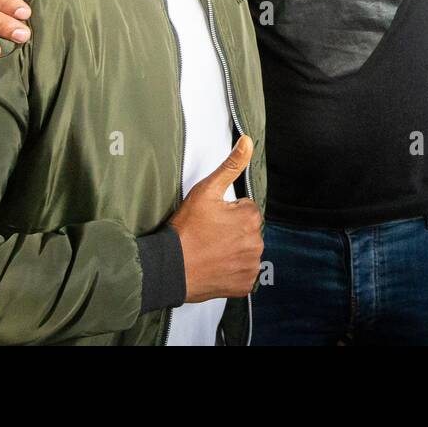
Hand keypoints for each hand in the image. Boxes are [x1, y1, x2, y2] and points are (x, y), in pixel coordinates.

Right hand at [170, 136, 263, 302]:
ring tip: (210, 250)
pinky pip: (244, 273)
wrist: (170, 268)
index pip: (247, 209)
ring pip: (247, 251)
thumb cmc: (186, 229)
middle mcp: (257, 242)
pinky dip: (233, 270)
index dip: (228, 212)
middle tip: (209, 235)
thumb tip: (248, 142)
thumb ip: (230, 165)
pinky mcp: (244, 284)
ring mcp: (251, 266)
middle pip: (248, 230)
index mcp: (251, 218)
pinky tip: (216, 266)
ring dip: (234, 250)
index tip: (212, 219)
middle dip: (233, 231)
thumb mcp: (206, 190)